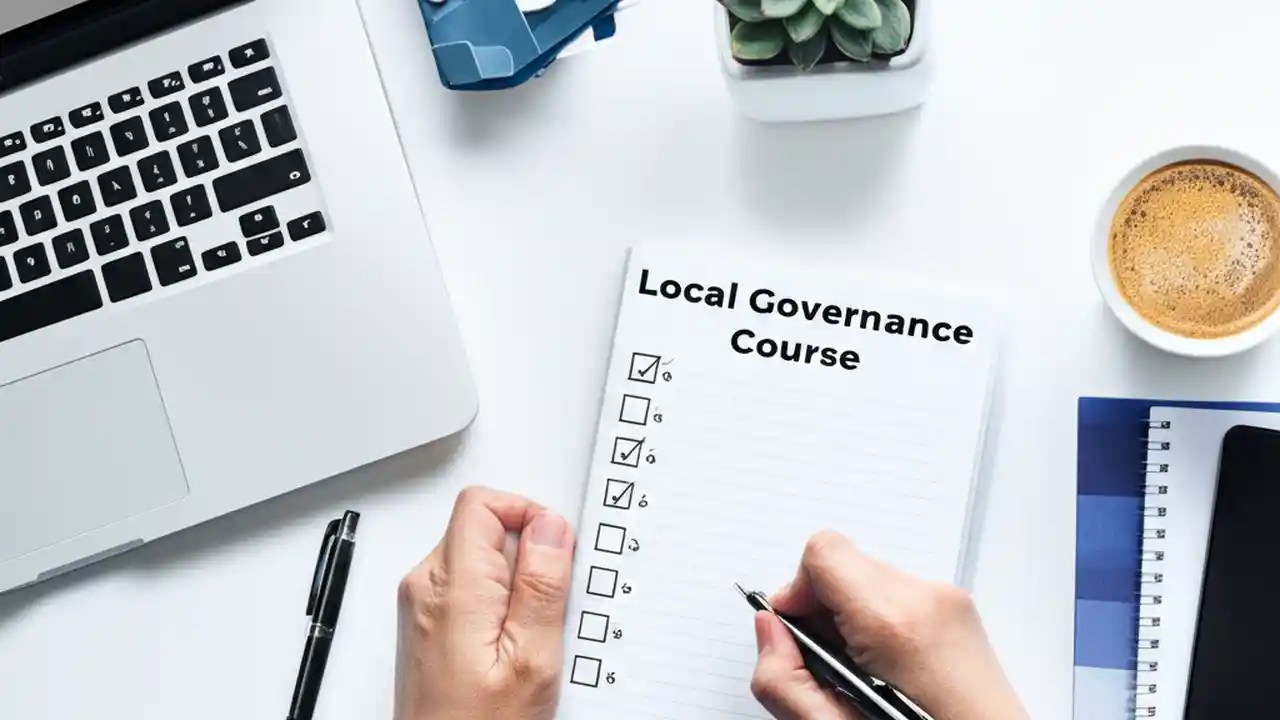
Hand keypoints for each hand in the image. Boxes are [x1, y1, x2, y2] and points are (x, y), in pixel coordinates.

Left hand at [395, 487, 575, 719]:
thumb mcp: (531, 659)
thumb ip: (541, 586)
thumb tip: (551, 527)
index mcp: (449, 585)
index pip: (482, 504)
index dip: (526, 513)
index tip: (556, 551)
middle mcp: (426, 586)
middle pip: (483, 529)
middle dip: (527, 557)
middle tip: (548, 611)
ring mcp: (423, 605)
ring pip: (480, 560)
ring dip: (515, 586)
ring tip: (530, 640)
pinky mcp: (429, 623)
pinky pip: (471, 589)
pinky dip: (499, 606)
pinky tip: (513, 650)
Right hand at [750, 531, 1027, 719]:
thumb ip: (784, 680)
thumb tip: (769, 629)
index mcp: (894, 622)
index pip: (821, 552)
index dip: (796, 591)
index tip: (796, 633)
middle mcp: (927, 598)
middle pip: (843, 566)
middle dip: (822, 611)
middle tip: (831, 668)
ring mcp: (951, 602)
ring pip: (868, 581)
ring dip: (851, 620)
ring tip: (865, 676)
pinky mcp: (960, 611)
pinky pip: (898, 596)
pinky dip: (879, 624)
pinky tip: (889, 672)